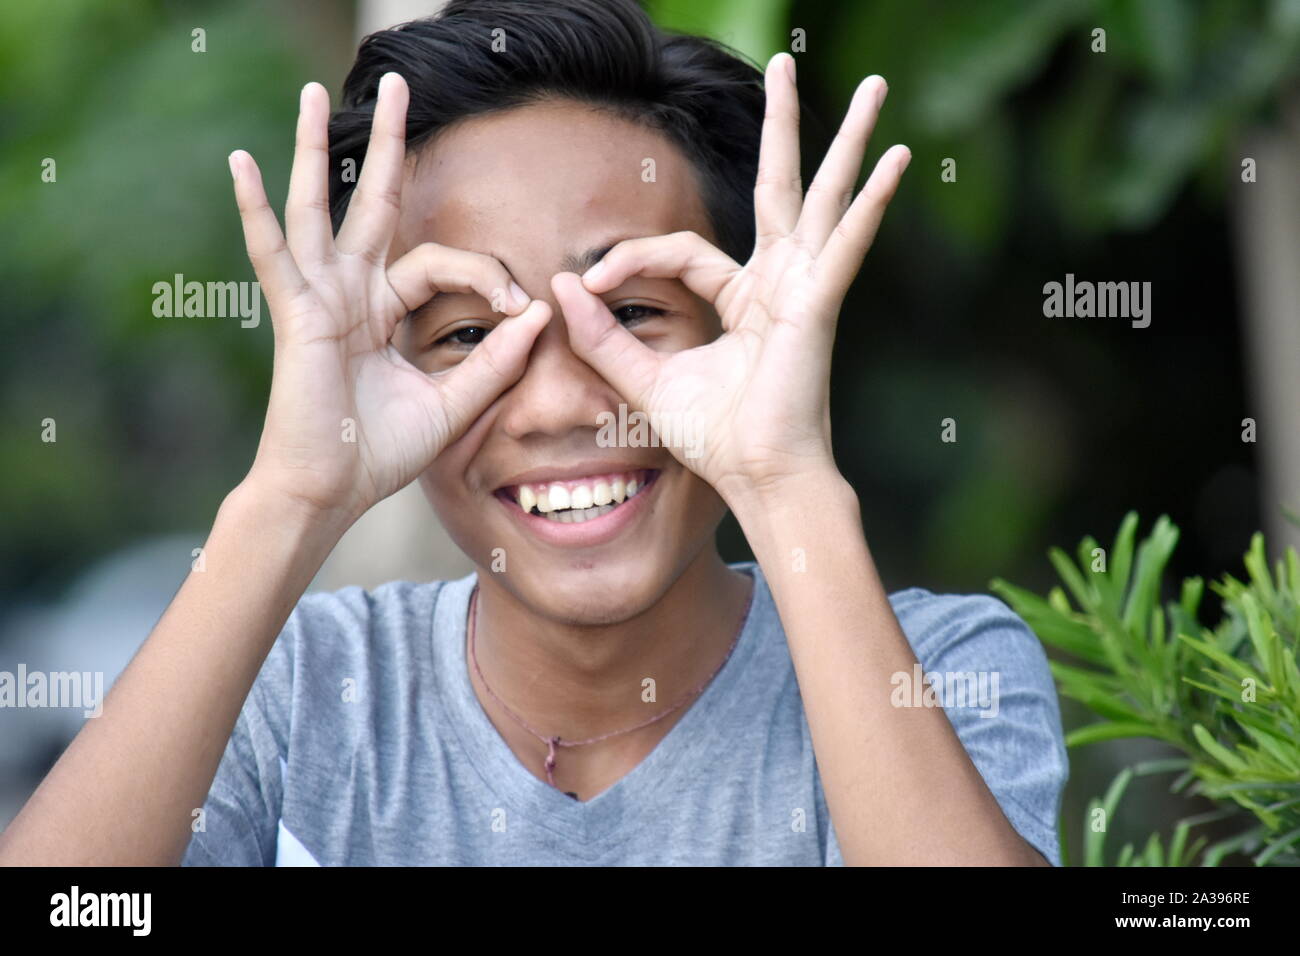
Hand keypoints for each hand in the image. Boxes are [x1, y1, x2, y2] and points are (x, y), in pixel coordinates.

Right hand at [229, 73, 550, 522]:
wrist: (332, 493)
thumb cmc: (380, 453)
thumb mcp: (453, 404)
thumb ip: (495, 362)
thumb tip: (538, 314)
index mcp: (383, 312)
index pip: (438, 263)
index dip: (483, 274)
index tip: (518, 306)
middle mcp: (350, 294)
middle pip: (373, 204)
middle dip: (387, 147)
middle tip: (399, 86)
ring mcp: (319, 299)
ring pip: (318, 209)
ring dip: (314, 150)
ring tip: (312, 92)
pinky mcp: (296, 315)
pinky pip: (273, 254)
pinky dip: (256, 210)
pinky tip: (243, 163)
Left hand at [552, 54, 907, 503]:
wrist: (757, 480)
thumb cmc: (715, 439)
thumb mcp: (644, 381)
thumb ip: (604, 338)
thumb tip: (562, 287)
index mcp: (743, 297)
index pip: (682, 250)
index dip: (631, 258)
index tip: (587, 284)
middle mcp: (779, 282)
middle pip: (780, 187)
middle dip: (782, 126)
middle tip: (784, 65)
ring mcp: (805, 289)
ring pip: (824, 199)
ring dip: (847, 143)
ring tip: (875, 88)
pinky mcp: (818, 307)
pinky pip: (845, 246)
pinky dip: (869, 206)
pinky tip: (895, 160)